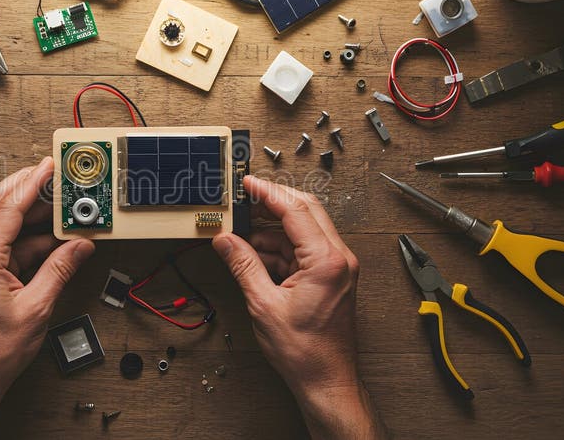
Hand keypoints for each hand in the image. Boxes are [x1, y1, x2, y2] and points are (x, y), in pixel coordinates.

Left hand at [0, 157, 94, 438]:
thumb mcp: (37, 308)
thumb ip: (60, 270)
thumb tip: (78, 246)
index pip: (8, 207)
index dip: (32, 183)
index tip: (48, 167)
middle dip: (26, 188)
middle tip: (53, 178)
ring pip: (0, 224)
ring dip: (29, 216)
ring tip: (60, 213)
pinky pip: (3, 245)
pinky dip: (26, 239)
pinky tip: (50, 242)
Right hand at [212, 176, 382, 438]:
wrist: (326, 380)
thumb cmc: (305, 351)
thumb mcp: (263, 304)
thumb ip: (243, 265)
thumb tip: (225, 240)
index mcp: (327, 260)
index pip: (296, 211)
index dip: (268, 193)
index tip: (247, 184)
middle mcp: (338, 258)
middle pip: (304, 212)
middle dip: (271, 205)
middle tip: (243, 201)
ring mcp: (337, 267)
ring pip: (302, 231)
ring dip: (271, 231)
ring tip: (239, 236)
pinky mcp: (331, 277)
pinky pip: (302, 250)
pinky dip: (278, 249)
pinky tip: (254, 255)